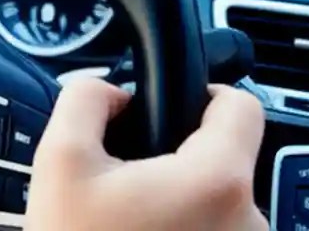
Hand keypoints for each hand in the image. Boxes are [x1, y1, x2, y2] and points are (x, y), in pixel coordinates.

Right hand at [26, 79, 266, 230]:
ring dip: (184, 209)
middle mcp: (250, 223)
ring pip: (221, 209)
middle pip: (226, 162)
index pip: (242, 106)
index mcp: (216, 180)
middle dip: (180, 164)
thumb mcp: (58, 159)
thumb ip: (86, 99)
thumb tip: (113, 91)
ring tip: (135, 228)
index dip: (207, 94)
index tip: (179, 105)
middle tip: (130, 186)